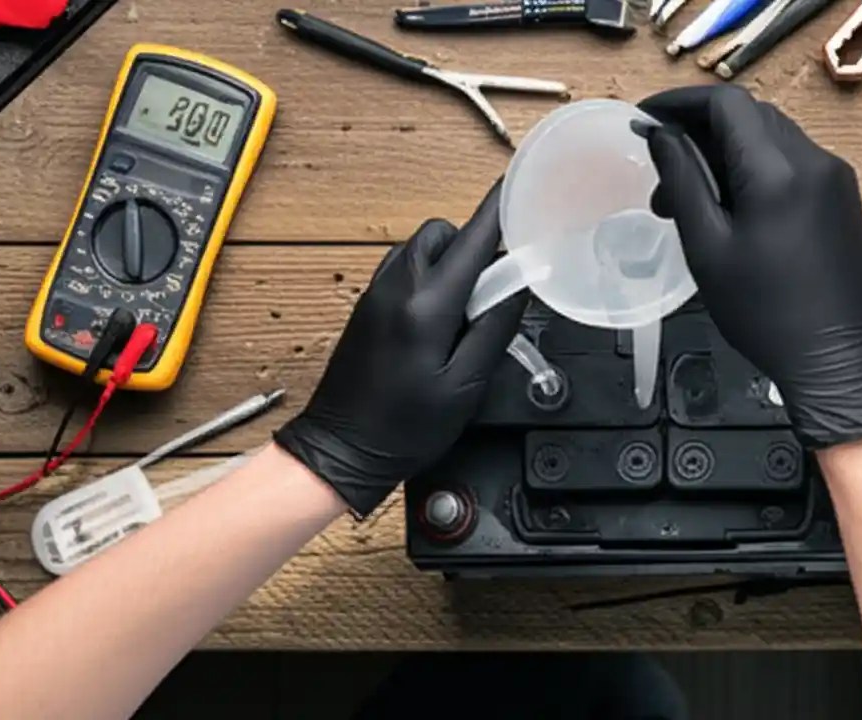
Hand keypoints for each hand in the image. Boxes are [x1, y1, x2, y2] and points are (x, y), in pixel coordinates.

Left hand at [274, 184, 524, 515]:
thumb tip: (517, 288)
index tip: (521, 190)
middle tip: (494, 289)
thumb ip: (494, 329)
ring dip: (451, 263)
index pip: (473, 240)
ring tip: (466, 314)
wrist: (341, 449)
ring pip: (422, 249)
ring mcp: (376, 294)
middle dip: (474, 246)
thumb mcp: (465, 386)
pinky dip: (430, 279)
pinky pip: (405, 271)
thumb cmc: (402, 428)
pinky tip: (440, 323)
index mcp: (426, 305)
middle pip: (443, 233)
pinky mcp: (367, 307)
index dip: (501, 212)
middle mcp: (397, 287)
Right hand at [637, 86, 861, 448]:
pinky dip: (753, 172)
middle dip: (698, 134)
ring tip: (689, 204)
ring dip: (724, 155)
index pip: (726, 103)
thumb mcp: (708, 248)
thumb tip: (660, 136)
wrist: (837, 358)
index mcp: (777, 171)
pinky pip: (791, 164)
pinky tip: (731, 211)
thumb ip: (682, 182)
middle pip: (748, 117)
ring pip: (769, 139)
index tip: (644, 120)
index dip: (679, 104)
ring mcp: (833, 178)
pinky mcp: (841, 198)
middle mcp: (813, 161)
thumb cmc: (766, 313)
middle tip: (660, 173)